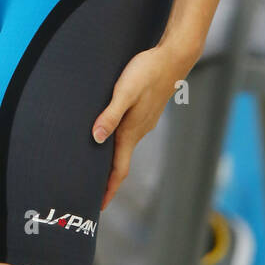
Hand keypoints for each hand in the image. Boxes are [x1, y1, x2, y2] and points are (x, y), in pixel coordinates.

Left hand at [91, 45, 197, 210]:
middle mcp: (139, 130)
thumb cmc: (147, 72)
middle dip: (108, 179)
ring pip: (125, 147)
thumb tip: (97, 137)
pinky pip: (129, 134)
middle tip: (92, 191)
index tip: (99, 206)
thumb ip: (111, 114)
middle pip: (122, 162)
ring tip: (96, 166)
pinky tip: (110, 135)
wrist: (173, 58)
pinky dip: (118, 142)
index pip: (120, 168)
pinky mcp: (145, 111)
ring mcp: (144, 122)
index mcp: (132, 130)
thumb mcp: (125, 91)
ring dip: (113, 160)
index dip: (109, 188)